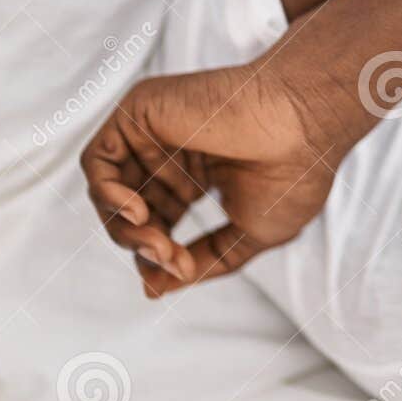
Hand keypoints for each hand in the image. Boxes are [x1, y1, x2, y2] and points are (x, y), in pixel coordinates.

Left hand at [79, 63, 351, 297]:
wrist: (304, 124)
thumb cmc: (292, 172)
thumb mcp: (249, 233)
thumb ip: (205, 261)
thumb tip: (155, 288)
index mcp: (197, 177)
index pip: (156, 225)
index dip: (158, 256)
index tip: (180, 270)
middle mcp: (171, 155)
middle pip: (129, 213)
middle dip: (142, 245)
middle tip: (170, 257)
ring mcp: (154, 133)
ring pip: (107, 192)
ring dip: (124, 228)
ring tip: (157, 241)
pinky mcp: (140, 112)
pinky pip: (97, 161)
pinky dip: (106, 194)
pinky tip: (137, 212)